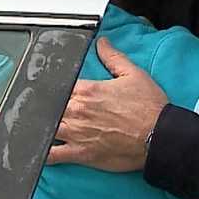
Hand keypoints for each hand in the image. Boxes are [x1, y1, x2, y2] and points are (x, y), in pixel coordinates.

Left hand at [47, 37, 168, 171]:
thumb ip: (113, 57)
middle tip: (46, 108)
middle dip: (48, 107)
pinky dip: (42, 152)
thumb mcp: (133, 74)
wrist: (159, 137)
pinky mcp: (81, 154)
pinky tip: (38, 148)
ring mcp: (76, 134)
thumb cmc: (149, 108)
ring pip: (46, 128)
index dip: (56, 88)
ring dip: (42, 126)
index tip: (55, 90)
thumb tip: (101, 43)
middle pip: (50, 106)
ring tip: (38, 125)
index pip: (60, 85)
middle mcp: (78, 111)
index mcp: (88, 90)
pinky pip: (53, 155)